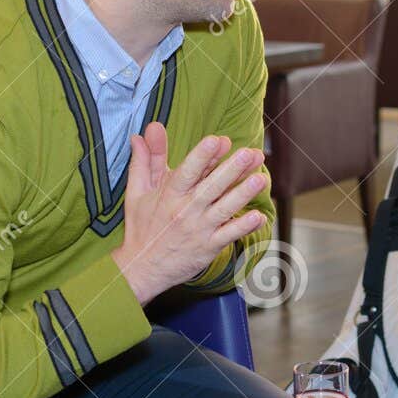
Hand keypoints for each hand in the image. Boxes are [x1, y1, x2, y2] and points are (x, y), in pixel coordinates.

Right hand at [112, 123, 268, 303]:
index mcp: (169, 194)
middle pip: (211, 187)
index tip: (219, 140)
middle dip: (231, 169)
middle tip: (250, 153)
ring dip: (243, 193)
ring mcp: (199, 229)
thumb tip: (148, 129)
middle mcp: (186, 210)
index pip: (188, 172)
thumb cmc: (142, 226)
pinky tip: (258, 216)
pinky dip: (243, 227)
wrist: (142, 268)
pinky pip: (229, 235)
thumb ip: (146, 159)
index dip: (203, 156)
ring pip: (224, 208)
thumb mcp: (137, 191)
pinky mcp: (209, 247)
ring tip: (260, 178)